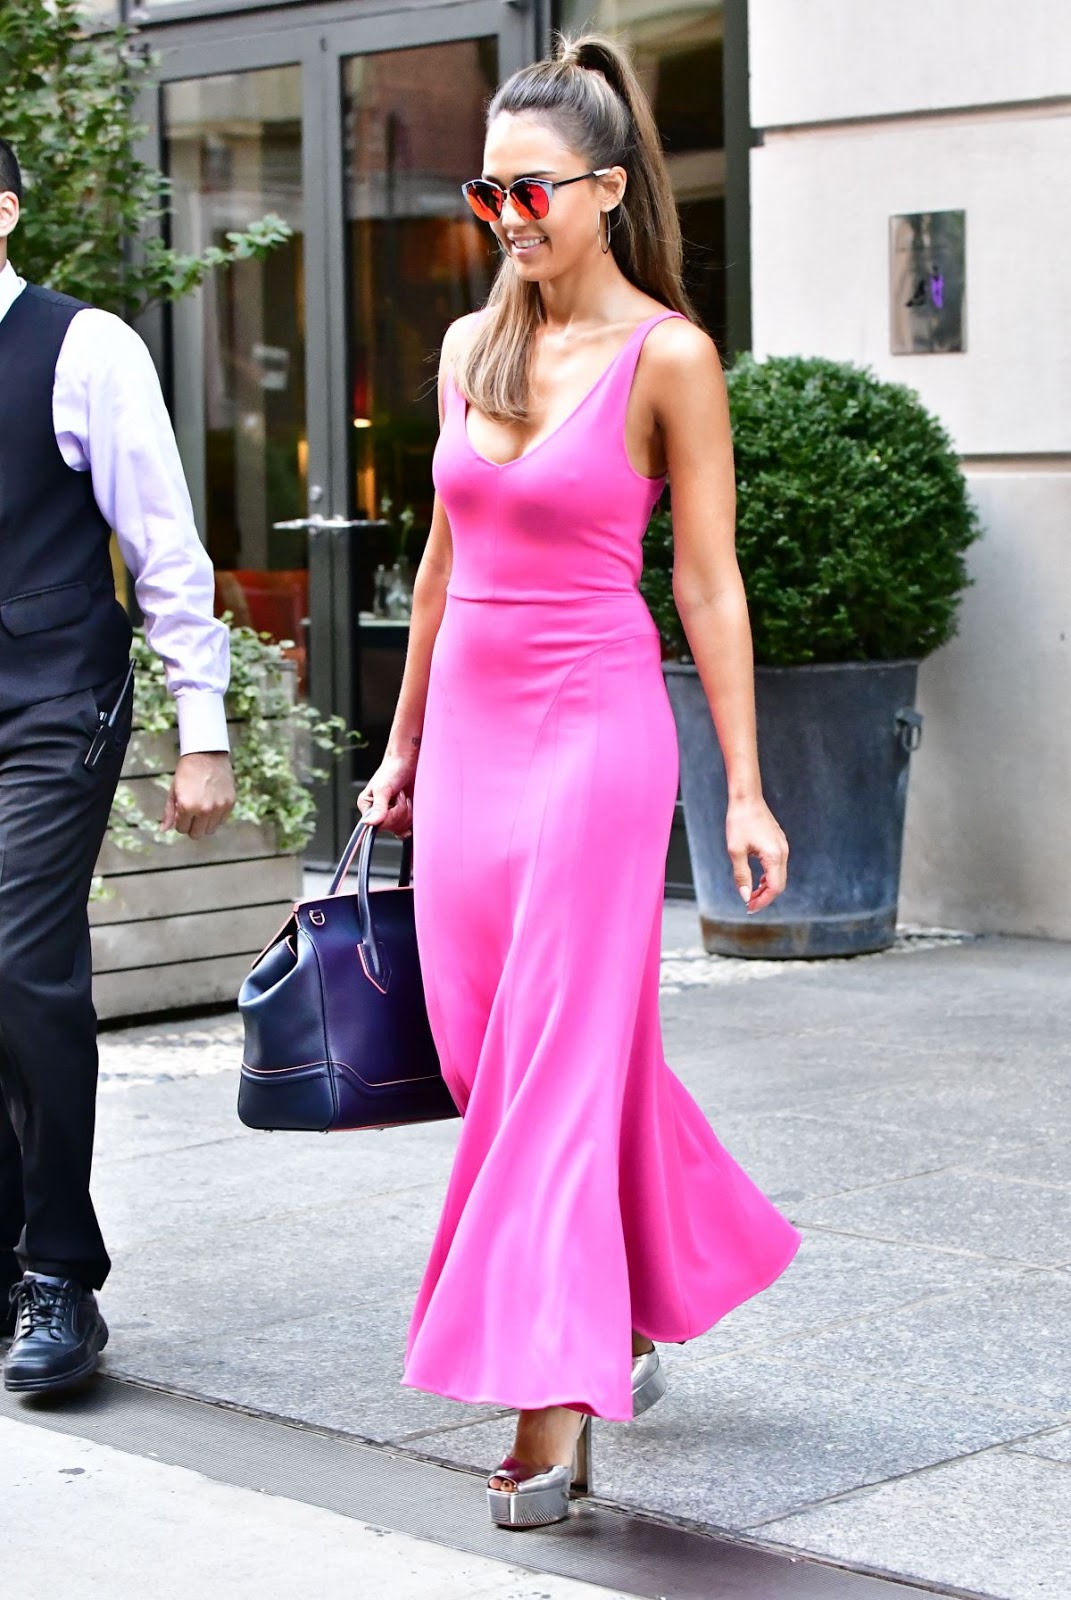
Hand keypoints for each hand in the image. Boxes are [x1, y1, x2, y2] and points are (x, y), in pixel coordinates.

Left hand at [162, 752, 235, 839]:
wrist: (207, 754)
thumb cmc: (187, 771)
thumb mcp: (174, 791)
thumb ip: (169, 812)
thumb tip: (163, 830)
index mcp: (187, 807)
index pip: (182, 829)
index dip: (180, 821)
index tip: (181, 811)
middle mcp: (204, 810)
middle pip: (197, 834)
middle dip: (191, 826)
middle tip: (191, 813)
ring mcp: (219, 807)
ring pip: (210, 830)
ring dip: (204, 823)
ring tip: (202, 808)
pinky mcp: (230, 803)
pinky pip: (222, 820)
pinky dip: (216, 816)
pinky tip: (212, 803)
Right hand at [356, 750, 417, 836]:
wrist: (408, 761)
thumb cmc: (392, 769)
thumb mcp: (383, 788)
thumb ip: (378, 807)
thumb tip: (368, 823)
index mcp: (367, 807)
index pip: (378, 825)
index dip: (390, 816)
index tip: (394, 802)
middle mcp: (377, 813)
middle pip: (390, 827)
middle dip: (400, 811)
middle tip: (399, 795)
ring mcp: (391, 815)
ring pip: (401, 828)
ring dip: (407, 811)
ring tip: (404, 796)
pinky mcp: (403, 815)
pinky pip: (408, 827)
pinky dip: (413, 818)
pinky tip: (411, 805)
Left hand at [726, 796, 788, 914]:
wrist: (747, 798)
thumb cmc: (739, 822)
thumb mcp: (735, 851)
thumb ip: (741, 875)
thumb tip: (744, 896)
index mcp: (774, 856)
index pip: (775, 888)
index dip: (762, 901)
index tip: (749, 907)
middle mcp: (783, 853)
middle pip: (779, 884)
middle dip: (765, 896)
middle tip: (748, 903)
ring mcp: (783, 847)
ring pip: (780, 875)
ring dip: (767, 887)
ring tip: (751, 893)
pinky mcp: (779, 843)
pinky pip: (778, 865)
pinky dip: (769, 876)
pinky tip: (758, 879)